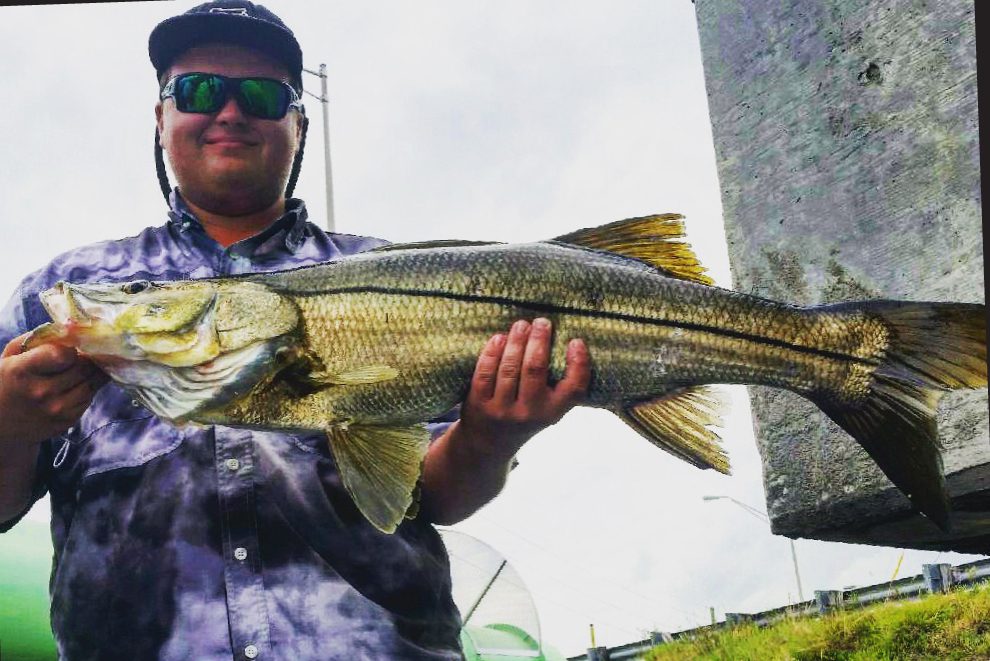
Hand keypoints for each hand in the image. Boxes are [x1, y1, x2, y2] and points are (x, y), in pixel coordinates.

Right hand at [0, 333, 107, 445]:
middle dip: (86, 358)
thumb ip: (36, 340)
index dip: (71, 347)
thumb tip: (69, 327)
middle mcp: (41, 392)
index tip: (70, 347)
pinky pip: (88, 398)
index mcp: (22, 371)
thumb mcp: (11, 357)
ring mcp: (56, 409)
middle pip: (83, 367)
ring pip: (91, 383)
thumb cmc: (5, 383)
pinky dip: (87, 389)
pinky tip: (74, 386)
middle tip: (84, 354)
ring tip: (80, 369)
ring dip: (90, 374)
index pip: (64, 354)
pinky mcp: (67, 421)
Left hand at [458, 317, 590, 461]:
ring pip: (509, 368)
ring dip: (516, 341)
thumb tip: (565, 340)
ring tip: (522, 325)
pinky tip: (499, 338)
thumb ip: (557, 384)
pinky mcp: (479, 403)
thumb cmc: (525, 416)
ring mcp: (502, 409)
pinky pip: (485, 372)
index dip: (578, 363)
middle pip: (535, 369)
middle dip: (539, 340)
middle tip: (542, 322)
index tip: (576, 341)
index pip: (573, 388)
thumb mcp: (547, 409)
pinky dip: (492, 352)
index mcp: (552, 413)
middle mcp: (529, 413)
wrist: (489, 443)